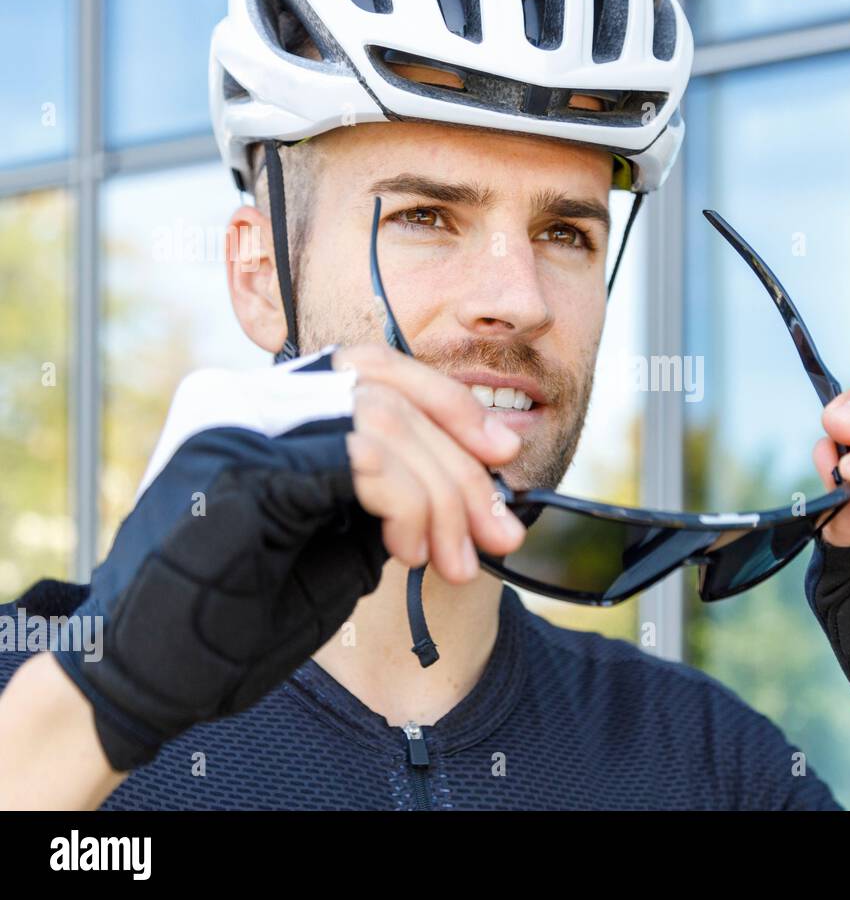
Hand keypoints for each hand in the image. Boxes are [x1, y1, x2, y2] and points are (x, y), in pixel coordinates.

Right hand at [51, 346, 525, 772]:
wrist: (149, 675)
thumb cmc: (235, 614)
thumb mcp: (332, 536)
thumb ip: (383, 491)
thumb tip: (467, 477)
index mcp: (261, 405)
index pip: (373, 371)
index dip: (449, 405)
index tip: (502, 455)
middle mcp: (244, 396)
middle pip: (387, 389)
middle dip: (462, 463)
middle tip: (498, 531)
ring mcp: (238, 424)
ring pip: (383, 420)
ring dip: (442, 494)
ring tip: (452, 560)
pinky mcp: (243, 468)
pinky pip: (363, 459)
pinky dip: (408, 503)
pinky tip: (408, 550)